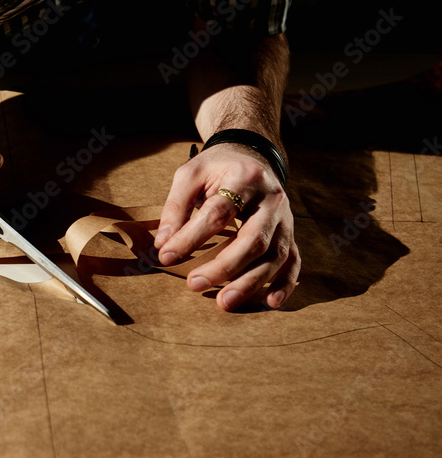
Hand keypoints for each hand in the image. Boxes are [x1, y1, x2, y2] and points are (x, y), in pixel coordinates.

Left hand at [153, 143, 299, 309]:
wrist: (252, 155)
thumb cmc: (218, 168)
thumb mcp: (191, 174)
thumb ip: (176, 207)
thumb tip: (164, 244)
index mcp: (244, 178)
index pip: (218, 213)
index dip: (191, 237)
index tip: (166, 256)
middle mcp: (271, 199)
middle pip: (253, 239)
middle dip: (224, 266)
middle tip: (195, 284)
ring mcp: (285, 218)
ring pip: (275, 255)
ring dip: (250, 282)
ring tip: (224, 302)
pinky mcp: (290, 233)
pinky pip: (294, 261)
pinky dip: (285, 283)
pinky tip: (271, 302)